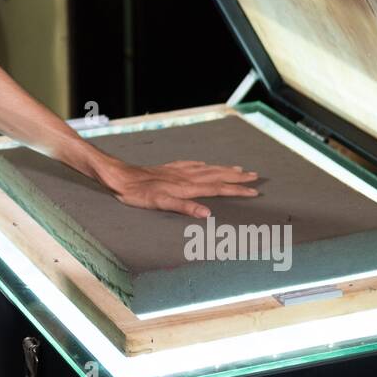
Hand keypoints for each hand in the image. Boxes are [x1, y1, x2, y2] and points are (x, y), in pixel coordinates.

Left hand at [99, 157, 259, 216]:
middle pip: (217, 175)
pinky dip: (204, 165)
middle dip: (236, 177)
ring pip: (207, 169)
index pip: (218, 188)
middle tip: (255, 176)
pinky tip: (205, 164)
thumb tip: (207, 213)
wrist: (121, 177)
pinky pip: (192, 165)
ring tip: (238, 169)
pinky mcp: (168, 168)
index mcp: (187, 187)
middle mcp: (186, 177)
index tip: (254, 191)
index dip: (237, 190)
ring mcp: (178, 171)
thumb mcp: (160, 204)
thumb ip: (184, 207)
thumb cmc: (138, 194)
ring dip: (224, 169)